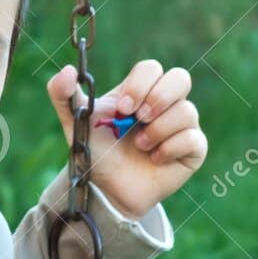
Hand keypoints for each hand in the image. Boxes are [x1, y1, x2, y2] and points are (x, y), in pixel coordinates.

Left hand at [47, 60, 205, 220]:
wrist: (107, 190)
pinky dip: (170, 149)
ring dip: (158, 130)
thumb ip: (63, 94)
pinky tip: (154, 159)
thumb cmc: (95, 154)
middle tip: (138, 119)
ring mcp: (182, 125)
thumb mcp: (75, 123)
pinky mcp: (193, 149)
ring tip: (139, 146)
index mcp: (140, 91)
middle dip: (158, 98)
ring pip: (187, 111)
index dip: (140, 83)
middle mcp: (165, 104)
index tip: (122, 108)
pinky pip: (194, 139)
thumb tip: (68, 69)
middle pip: (180, 78)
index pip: (152, 68)